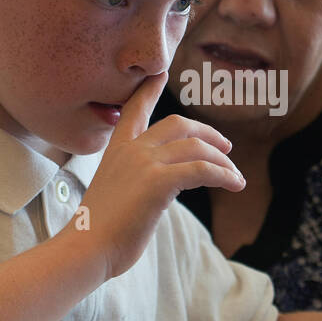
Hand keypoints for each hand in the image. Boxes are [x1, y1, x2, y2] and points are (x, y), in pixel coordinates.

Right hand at [72, 71, 244, 279]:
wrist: (86, 248)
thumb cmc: (99, 232)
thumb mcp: (115, 193)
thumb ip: (136, 180)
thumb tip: (161, 188)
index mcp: (117, 148)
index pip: (134, 108)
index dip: (149, 89)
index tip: (160, 72)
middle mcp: (131, 149)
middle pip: (180, 125)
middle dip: (208, 133)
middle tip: (226, 148)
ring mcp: (145, 163)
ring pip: (197, 148)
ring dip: (222, 161)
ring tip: (235, 177)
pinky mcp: (159, 181)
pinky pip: (203, 170)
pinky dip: (224, 176)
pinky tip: (235, 184)